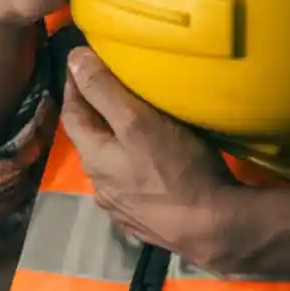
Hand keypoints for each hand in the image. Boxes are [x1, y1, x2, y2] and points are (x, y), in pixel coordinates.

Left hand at [62, 47, 237, 267]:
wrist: (217, 230)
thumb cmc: (176, 171)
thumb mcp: (138, 121)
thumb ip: (103, 90)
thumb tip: (74, 60)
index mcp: (94, 159)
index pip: (72, 114)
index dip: (75, 86)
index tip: (81, 63)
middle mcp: (101, 186)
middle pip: (91, 141)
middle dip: (96, 113)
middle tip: (109, 87)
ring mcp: (123, 208)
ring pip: (112, 166)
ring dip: (116, 142)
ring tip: (133, 122)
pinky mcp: (146, 221)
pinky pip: (132, 186)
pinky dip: (135, 167)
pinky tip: (151, 163)